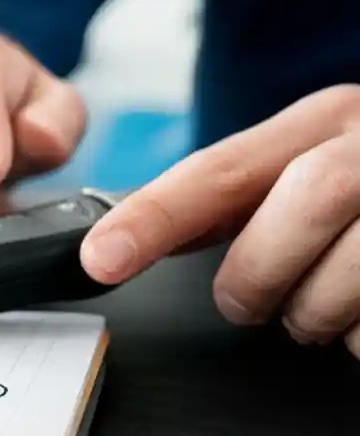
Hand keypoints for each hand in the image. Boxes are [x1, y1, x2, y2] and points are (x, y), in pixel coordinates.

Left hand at [81, 84, 359, 357]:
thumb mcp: (310, 170)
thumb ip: (235, 198)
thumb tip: (128, 234)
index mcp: (327, 120)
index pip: (223, 167)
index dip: (155, 215)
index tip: (102, 257)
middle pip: (299, 208)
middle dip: (259, 273)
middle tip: (249, 301)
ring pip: (350, 274)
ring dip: (317, 315)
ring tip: (323, 309)